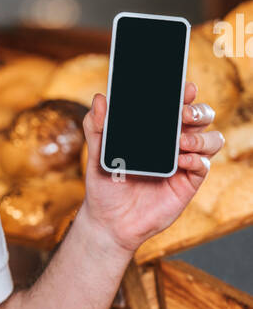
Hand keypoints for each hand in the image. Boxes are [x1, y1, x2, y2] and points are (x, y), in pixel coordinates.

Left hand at [79, 81, 224, 255]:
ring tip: (180, 141)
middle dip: (198, 111)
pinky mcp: (188, 183)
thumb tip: (99, 100)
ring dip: (201, 136)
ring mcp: (184, 162)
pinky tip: (180, 160)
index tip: (184, 88)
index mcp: (156, 130)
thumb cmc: (105, 184)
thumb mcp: (97, 154)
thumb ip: (97, 128)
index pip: (176, 105)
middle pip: (201, 118)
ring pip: (211, 140)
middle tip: (183, 113)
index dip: (184, 94)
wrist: (108, 221)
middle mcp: (174, 142)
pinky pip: (203, 166)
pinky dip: (196, 160)